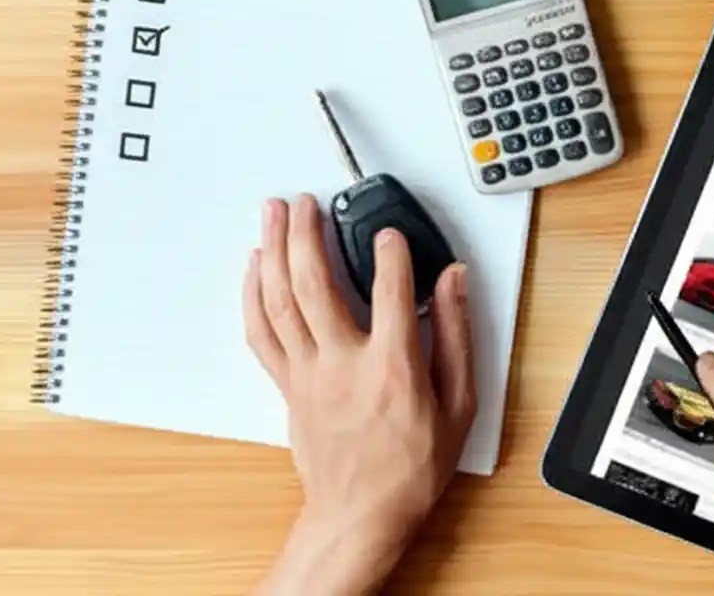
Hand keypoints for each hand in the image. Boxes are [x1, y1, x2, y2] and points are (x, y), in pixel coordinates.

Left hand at [244, 195, 474, 595]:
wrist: (361, 514)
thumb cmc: (412, 467)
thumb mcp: (460, 404)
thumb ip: (458, 336)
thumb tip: (454, 285)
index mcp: (394, 367)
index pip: (391, 290)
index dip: (390, 252)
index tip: (389, 229)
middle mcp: (344, 364)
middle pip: (315, 283)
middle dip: (307, 233)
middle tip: (306, 200)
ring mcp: (308, 373)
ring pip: (280, 300)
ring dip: (274, 250)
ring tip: (274, 213)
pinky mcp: (288, 385)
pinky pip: (261, 331)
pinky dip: (253, 293)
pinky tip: (255, 266)